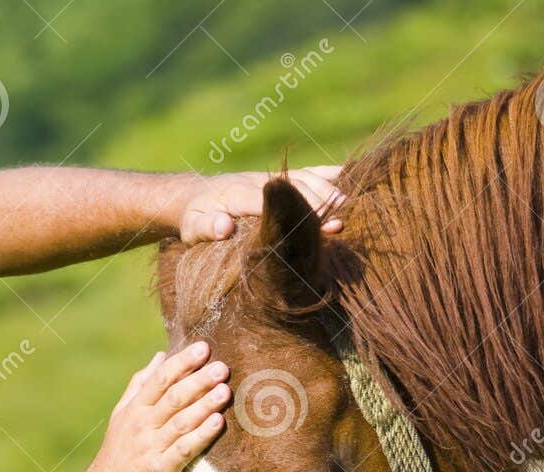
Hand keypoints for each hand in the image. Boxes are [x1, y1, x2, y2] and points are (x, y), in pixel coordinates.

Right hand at [79, 342, 230, 471]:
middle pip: (173, 397)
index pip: (160, 379)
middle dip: (198, 380)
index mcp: (135, 409)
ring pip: (181, 420)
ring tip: (225, 390)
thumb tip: (159, 356)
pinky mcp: (161, 469)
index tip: (204, 347)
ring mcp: (151, 447)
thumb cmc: (117, 455)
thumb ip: (139, 385)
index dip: (182, 362)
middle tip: (222, 366)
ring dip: (204, 404)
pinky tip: (218, 422)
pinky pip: (184, 448)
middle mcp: (142, 425)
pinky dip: (201, 435)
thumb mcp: (121, 416)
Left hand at [177, 165, 344, 244]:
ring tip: (349, 203)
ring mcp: (272, 178)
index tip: (316, 224)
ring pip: (304, 177)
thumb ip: (208, 227)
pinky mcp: (280, 179)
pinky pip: (307, 172)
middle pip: (293, 187)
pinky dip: (328, 173)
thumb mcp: (193, 227)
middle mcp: (258, 180)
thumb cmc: (195, 219)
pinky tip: (351, 175)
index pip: (271, 200)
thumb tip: (225, 228)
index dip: (294, 211)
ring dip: (326, 188)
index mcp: (237, 194)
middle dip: (317, 202)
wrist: (195, 196)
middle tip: (341, 218)